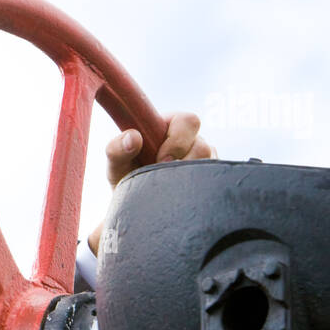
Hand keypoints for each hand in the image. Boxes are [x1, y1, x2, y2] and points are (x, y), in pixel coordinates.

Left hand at [87, 112, 215, 254]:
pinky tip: (180, 196)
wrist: (136, 208)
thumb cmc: (126, 178)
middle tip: (164, 175)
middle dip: (184, 161)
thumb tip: (132, 137)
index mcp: (170, 127)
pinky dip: (197, 190)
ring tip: (169, 187)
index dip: (177, 140)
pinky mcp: (208, 179)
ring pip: (209, 165)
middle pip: (203, 145)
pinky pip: (213, 182)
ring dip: (188, 177)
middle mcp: (190, 141)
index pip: (188, 121)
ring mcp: (202, 161)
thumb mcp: (116, 165)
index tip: (159, 159)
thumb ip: (116, 149)